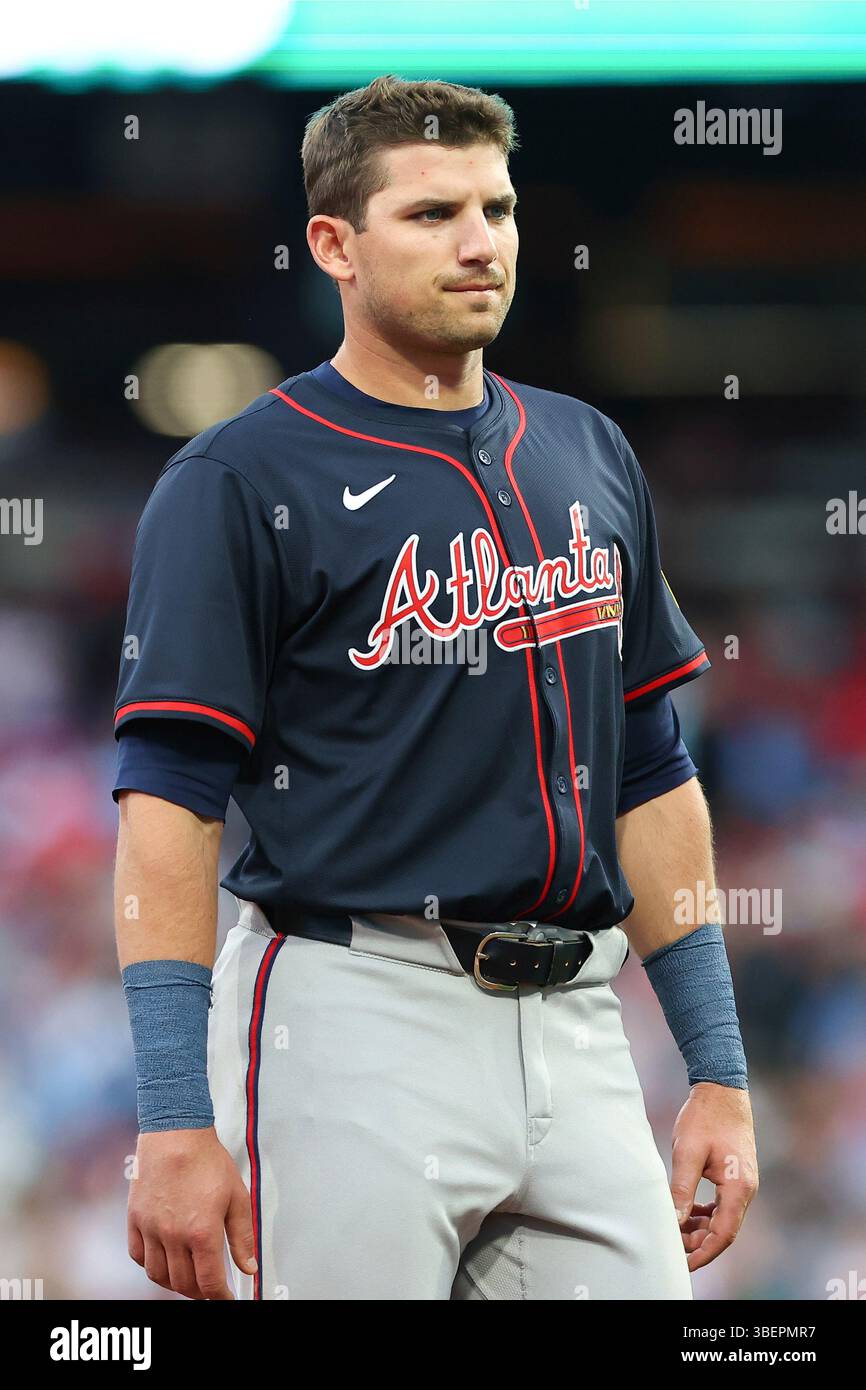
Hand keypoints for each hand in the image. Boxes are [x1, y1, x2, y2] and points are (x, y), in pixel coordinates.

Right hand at [128, 1127, 256, 1299]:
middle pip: (184, 1282)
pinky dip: (150, 1265)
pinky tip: (163, 1261)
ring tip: (187, 1278)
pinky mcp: (135, 1219)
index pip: (210, 1281)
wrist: (175, 1134)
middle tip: (209, 1288)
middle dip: (200, 1292)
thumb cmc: (207, 1160)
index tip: (225, 1299)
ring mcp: (151, 1228)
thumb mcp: (237, 1196)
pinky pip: (138, 1256)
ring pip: (158, 1275)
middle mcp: (173, 1235)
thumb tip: (249, 1266)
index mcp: (202, 1232)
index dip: (220, 1296)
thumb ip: (243, 1236)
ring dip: (175, 1284)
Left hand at [669, 1082, 758, 1271]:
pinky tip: (689, 1211)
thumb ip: (682, 1189)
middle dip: (699, 1242)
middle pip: (725, 1230)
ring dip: (701, 1228)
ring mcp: (743, 1183)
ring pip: (724, 1219)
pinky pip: (723, 1205)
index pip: (724, 1234)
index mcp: (738, 1187)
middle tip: (671, 1242)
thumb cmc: (704, 1117)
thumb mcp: (687, 1153)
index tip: (683, 1264)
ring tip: (676, 1227)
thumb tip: (675, 1221)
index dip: (703, 1253)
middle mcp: (746, 1189)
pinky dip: (706, 1213)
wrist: (721, 1088)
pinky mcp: (736, 1176)